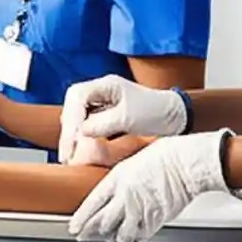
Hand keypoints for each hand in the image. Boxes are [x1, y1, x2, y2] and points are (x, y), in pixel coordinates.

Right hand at [58, 75, 186, 162]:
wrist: (175, 117)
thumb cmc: (156, 112)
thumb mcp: (129, 118)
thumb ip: (102, 124)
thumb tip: (80, 132)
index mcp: (105, 85)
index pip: (77, 97)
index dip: (71, 119)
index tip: (72, 139)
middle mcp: (99, 92)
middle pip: (72, 107)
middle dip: (69, 131)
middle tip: (66, 154)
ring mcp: (100, 103)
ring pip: (76, 117)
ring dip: (73, 135)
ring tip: (70, 156)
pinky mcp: (104, 116)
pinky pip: (85, 125)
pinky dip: (81, 138)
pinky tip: (80, 151)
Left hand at [68, 129, 241, 241]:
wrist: (187, 162)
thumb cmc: (166, 155)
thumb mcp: (133, 160)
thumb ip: (121, 178)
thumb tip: (115, 186)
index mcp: (117, 179)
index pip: (92, 204)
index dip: (81, 218)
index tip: (75, 226)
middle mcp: (125, 196)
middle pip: (102, 222)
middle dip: (91, 231)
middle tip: (85, 236)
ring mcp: (140, 209)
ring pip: (120, 233)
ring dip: (115, 236)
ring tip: (113, 235)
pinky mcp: (157, 219)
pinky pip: (141, 235)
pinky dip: (136, 236)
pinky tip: (135, 234)